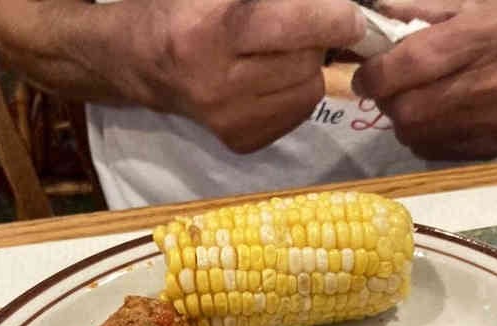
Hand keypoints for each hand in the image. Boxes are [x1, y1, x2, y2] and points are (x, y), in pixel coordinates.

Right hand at [104, 0, 364, 152]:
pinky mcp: (241, 141)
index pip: (286, 25)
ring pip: (308, 90)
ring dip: (307, 65)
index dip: (329, 17)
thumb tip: (328, 3)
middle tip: (297, 26)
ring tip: (280, 52)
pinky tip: (273, 78)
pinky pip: (298, 113)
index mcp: (207, 35)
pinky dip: (296, 91)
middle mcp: (218, 86)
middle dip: (315, 38)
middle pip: (304, 61)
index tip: (351, 15)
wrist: (145, 63)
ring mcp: (231, 121)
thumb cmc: (182, 9)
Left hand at [351, 0, 496, 159]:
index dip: (376, 75)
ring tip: (412, 99)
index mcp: (480, 38)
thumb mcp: (468, 1)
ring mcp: (488, 122)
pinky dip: (421, 134)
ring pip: (414, 135)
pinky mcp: (488, 146)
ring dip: (402, 119)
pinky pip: (432, 149)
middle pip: (407, 110)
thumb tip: (370, 18)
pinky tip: (433, 115)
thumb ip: (416, 10)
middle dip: (386, 101)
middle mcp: (486, 85)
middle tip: (388, 88)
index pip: (409, 66)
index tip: (367, 74)